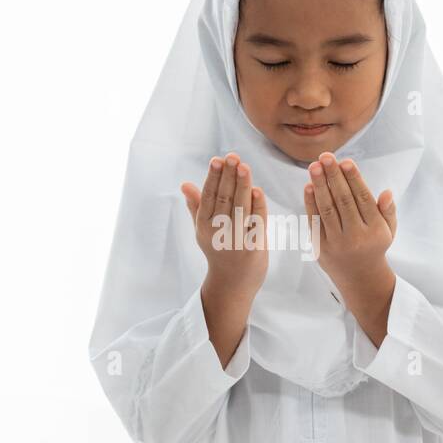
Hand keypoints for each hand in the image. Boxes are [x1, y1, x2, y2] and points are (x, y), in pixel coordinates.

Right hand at [180, 152, 268, 301]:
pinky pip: (256, 222)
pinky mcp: (253, 248)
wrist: (232, 285)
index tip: (217, 159)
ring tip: (244, 166)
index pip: (208, 197)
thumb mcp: (203, 230)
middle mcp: (218, 232)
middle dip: (229, 176)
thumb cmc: (218, 252)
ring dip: (243, 186)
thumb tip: (184, 184)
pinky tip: (258, 190)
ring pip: (240, 208)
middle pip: (224, 199)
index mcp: (204, 226)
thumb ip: (196, 206)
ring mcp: (236, 241)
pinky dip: (258, 206)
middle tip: (233, 156)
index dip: (213, 178)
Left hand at [303, 151, 396, 289]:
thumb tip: (386, 192)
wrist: (359, 278)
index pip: (363, 199)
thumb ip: (388, 211)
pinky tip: (309, 186)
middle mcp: (356, 236)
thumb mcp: (388, 230)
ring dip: (320, 185)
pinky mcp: (321, 248)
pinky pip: (315, 221)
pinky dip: (310, 203)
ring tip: (314, 166)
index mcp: (375, 230)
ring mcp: (337, 243)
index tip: (345, 161)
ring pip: (327, 209)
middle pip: (343, 201)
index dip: (354, 179)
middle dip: (333, 176)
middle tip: (326, 156)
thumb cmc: (374, 246)